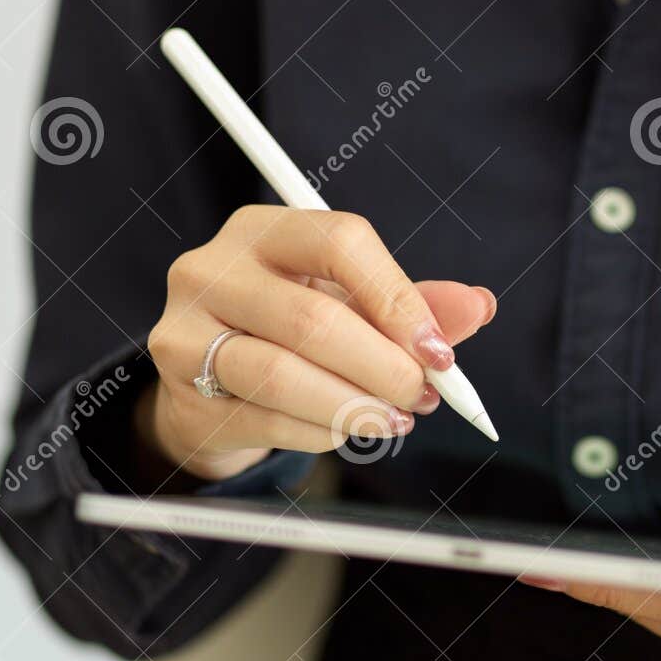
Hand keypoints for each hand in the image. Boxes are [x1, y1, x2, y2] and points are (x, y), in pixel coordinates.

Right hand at [136, 206, 495, 481]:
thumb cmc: (290, 329)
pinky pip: (265, 418)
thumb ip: (412, 304)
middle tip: (420, 395)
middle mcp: (212, 268)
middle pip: (312, 318)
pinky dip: (320, 431)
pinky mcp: (182, 390)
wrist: (212, 383)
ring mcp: (186, 329)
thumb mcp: (348, 303)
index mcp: (263, 229)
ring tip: (392, 419)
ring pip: (281, 375)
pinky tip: (346, 430)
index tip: (438, 350)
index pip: (340, 242)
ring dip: (353, 406)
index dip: (399, 300)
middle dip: (383, 366)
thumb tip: (479, 307)